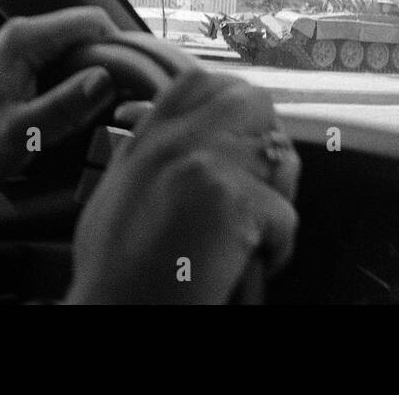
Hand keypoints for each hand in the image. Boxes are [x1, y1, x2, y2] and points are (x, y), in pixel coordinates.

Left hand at [0, 7, 124, 197]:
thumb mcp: (22, 132)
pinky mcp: (30, 62)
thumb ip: (65, 104)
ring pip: (84, 52)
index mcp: (26, 39)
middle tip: (108, 108)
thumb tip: (107, 79)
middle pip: (91, 35)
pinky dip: (78, 88)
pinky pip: (70, 65)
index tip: (132, 82)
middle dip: (106, 68)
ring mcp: (28, 46)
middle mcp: (28, 33)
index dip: (120, 47)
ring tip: (81, 117)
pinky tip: (68, 117)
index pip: (92, 21)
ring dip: (92, 82)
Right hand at [66, 69, 299, 304]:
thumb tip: (184, 133)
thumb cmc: (116, 272)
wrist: (112, 316)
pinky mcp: (229, 197)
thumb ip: (154, 151)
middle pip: (255, 102)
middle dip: (268, 146)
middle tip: (256, 193)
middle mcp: (173, 137)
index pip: (204, 82)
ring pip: (281, 158)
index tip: (242, 145)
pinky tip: (238, 266)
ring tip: (243, 237)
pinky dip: (274, 250)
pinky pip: (285, 215)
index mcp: (148, 136)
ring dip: (275, 200)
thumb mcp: (121, 192)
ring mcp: (202, 161)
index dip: (236, 107)